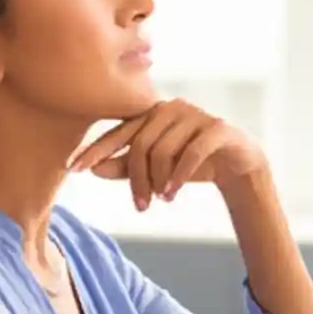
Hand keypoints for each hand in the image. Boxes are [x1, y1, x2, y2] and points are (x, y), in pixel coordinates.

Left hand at [68, 99, 267, 210]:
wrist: (238, 163)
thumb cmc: (191, 163)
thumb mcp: (156, 169)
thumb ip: (125, 167)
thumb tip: (92, 170)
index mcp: (152, 112)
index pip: (119, 131)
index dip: (96, 150)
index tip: (74, 169)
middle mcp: (171, 107)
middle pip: (141, 144)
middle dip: (136, 179)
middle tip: (140, 206)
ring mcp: (196, 114)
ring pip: (163, 150)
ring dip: (159, 181)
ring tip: (161, 200)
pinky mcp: (218, 128)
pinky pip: (191, 152)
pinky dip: (178, 176)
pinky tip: (172, 194)